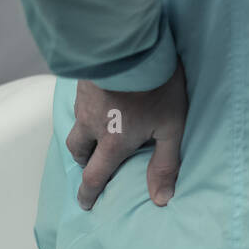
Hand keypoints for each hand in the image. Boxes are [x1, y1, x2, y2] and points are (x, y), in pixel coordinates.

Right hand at [67, 58, 187, 209]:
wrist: (131, 45)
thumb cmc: (156, 87)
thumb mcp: (171, 127)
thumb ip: (165, 163)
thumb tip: (161, 199)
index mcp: (113, 142)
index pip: (94, 176)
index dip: (89, 193)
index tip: (85, 203)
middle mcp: (92, 124)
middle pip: (78, 151)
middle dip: (84, 161)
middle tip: (94, 162)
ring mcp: (85, 101)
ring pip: (77, 125)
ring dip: (84, 134)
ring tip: (98, 131)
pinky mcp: (85, 81)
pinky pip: (81, 103)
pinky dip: (88, 109)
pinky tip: (102, 100)